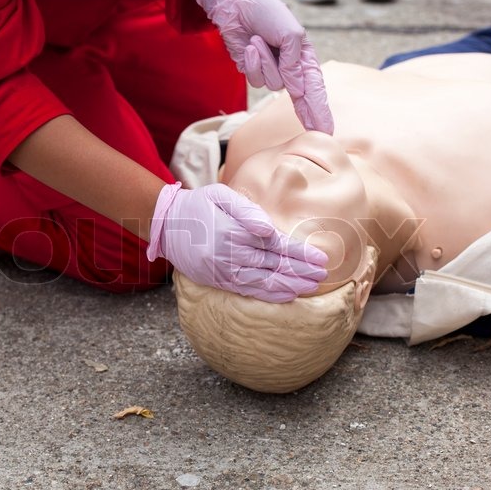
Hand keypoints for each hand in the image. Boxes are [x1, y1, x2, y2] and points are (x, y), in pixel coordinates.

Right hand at [148, 183, 327, 301]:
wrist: (167, 224)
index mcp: (233, 232)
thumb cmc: (198, 204)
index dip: (301, 253)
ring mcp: (223, 271)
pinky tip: (288, 295)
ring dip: (291, 285)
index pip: (276, 245)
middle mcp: (229, 255)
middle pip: (274, 265)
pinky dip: (270, 294)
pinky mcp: (218, 281)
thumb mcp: (219, 195)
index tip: (321, 258)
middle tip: (323, 274)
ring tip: (312, 286)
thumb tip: (269, 229)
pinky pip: (249, 291)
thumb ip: (246, 210)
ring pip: (264, 282)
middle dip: (302, 271)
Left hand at [196, 0, 333, 133]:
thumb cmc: (269, 14)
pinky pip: (255, 79)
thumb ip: (294, 63)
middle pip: (301, 100)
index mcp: (304, 59)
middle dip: (309, 115)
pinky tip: (251, 46)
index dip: (321, 110)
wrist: (239, 6)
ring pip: (273, 84)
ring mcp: (271, 72)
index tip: (326, 129)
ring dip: (266, 61)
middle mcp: (290, 69)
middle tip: (318, 133)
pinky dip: (253, 62)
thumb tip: (296, 88)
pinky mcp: (253, 72)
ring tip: (260, 40)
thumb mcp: (291, 34)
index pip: (316, 89)